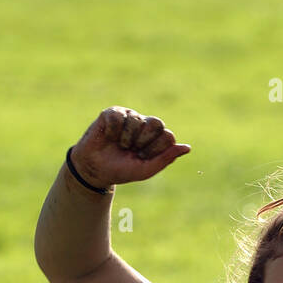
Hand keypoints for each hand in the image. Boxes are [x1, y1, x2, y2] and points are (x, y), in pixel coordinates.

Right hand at [69, 106, 190, 188]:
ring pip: (136, 120)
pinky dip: (113, 132)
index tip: (142, 157)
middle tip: (132, 150)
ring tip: (119, 144)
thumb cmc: (121, 170)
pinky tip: (108, 136)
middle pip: (157, 123)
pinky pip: (118, 117)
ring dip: (126, 139)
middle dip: (143, 141)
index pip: (168, 136)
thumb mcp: (145, 169)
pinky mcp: (113, 112)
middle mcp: (145, 124)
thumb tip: (187, 148)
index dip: (155, 149)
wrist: (95, 169)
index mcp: (156, 138)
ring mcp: (130, 116)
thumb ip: (166, 158)